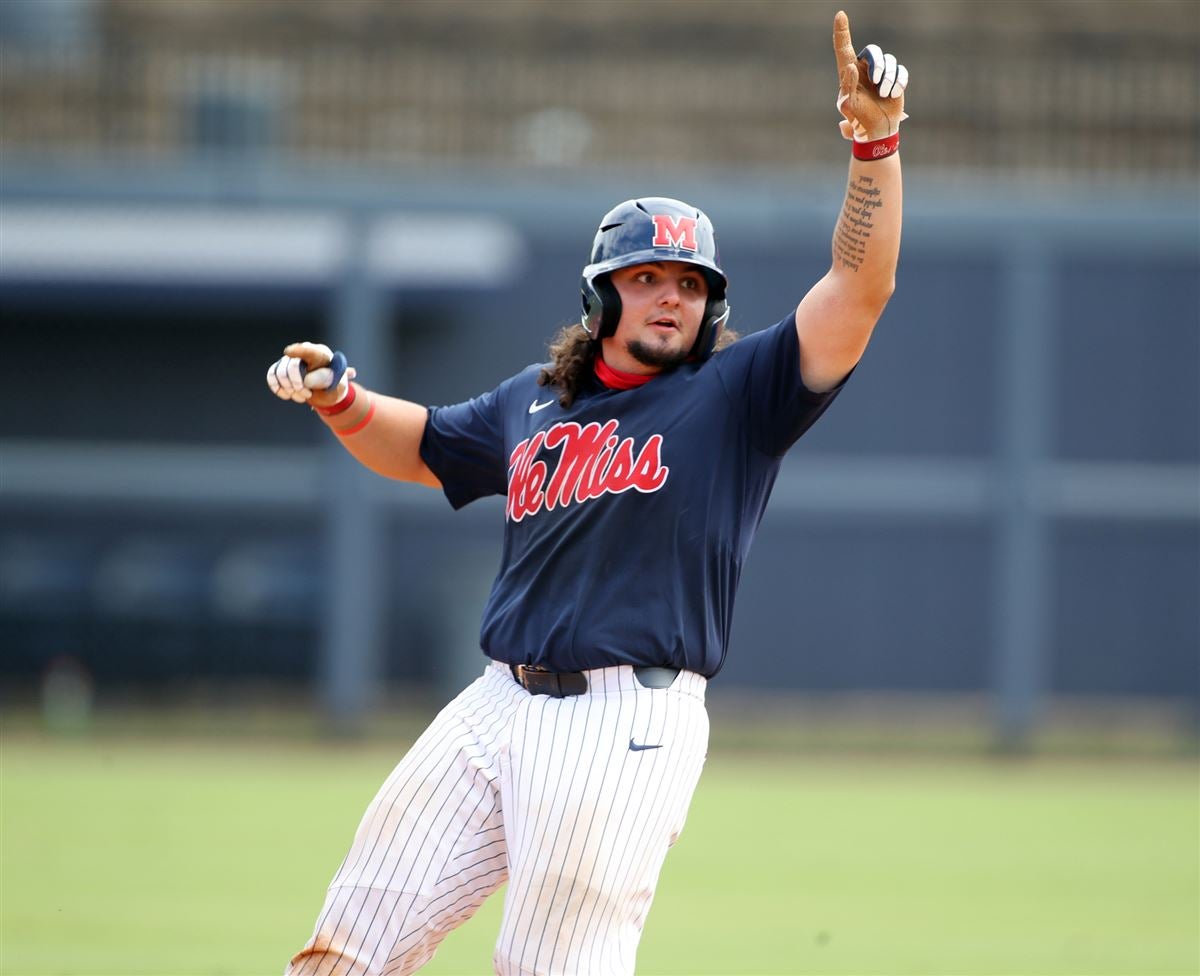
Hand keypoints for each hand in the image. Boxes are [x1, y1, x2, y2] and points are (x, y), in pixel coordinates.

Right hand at [265, 342, 355, 407]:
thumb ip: (327, 380)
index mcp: (321, 353)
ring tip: (301, 397)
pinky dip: (277, 387)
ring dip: (289, 388)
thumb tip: (308, 380)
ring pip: (279, 372)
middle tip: (308, 395)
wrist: (328, 392)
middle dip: (297, 384)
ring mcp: (291, 360)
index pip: (308, 350)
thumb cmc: (335, 386)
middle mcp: (303, 352)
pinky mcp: (281, 369)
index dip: (298, 350)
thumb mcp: (339, 385)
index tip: (288, 352)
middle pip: (291, 365)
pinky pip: (272, 375)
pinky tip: (287, 395)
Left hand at [833, 10, 908, 141]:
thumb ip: (847, 87)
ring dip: (888, 79)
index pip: (843, 48)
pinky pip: (901, 71)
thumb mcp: (848, 106)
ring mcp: (881, 73)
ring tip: (884, 94)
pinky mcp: (895, 78)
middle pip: (873, 51)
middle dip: (877, 63)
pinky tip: (893, 95)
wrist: (877, 131)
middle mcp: (864, 69)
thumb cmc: (859, 120)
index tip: (840, 15)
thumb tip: (850, 67)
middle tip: (876, 81)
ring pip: (889, 61)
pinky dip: (898, 83)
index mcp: (848, 73)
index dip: (842, 31)